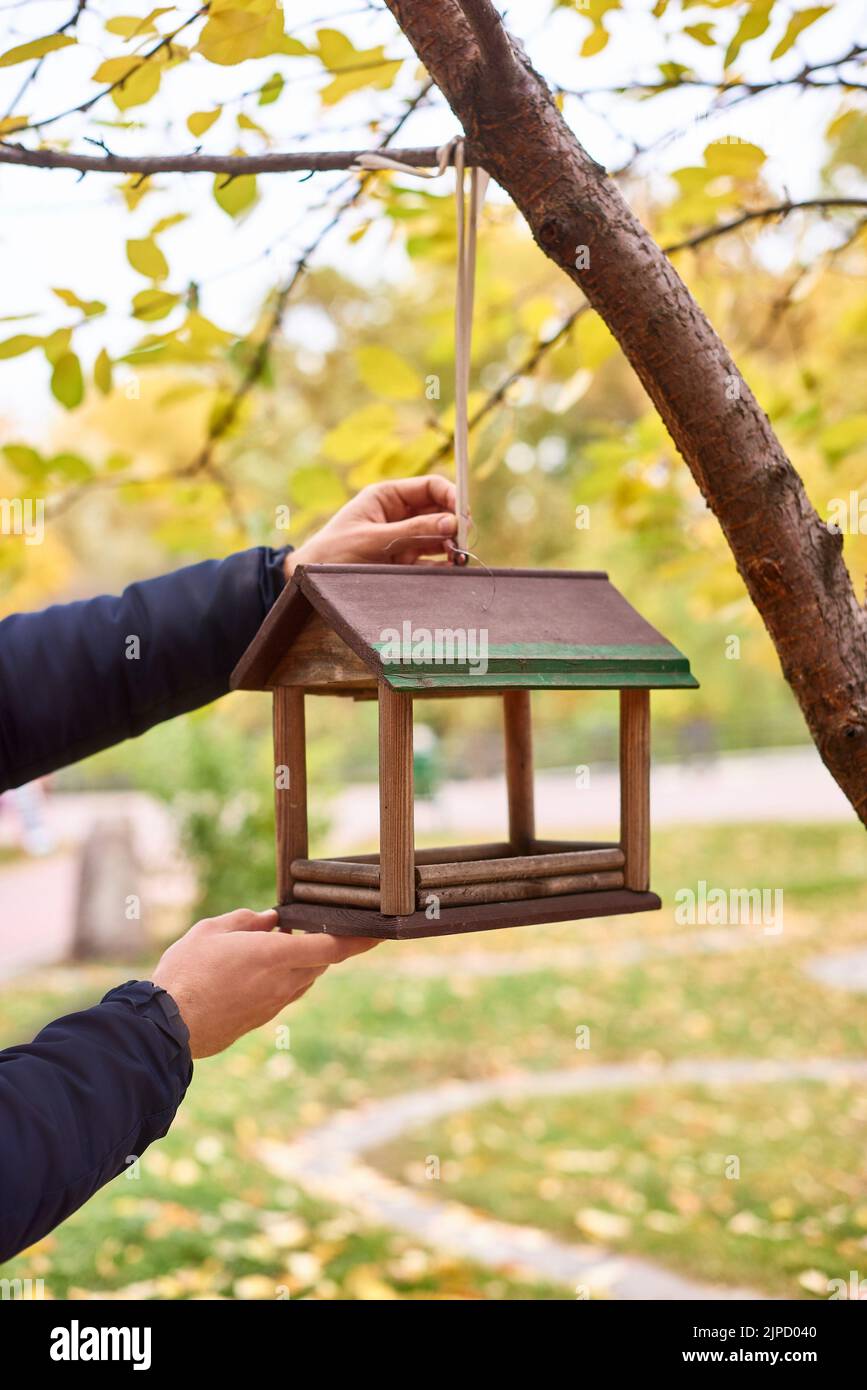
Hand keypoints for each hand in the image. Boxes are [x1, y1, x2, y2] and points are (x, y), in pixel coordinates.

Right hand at [151, 909, 379, 1058]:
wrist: (168, 1028)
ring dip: (304, 961)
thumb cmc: (186, 973)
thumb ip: (245, 921)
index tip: (378, 932)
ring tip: (283, 944)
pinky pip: (286, 992)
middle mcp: (282, 982)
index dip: (358, 939)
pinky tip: (263, 969)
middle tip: (320, 926)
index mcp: (274, 955)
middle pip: (321, 961)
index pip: (330, 946)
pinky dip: (286, 978)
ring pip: (305, 978)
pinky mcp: (263, 1018)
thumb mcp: (210, 931)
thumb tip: (269, 920)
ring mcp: (274, 1003)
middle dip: (325, 944)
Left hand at [285, 475, 461, 575]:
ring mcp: (404, 537)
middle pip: (439, 511)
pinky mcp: (404, 560)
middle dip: (454, 523)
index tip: (463, 513)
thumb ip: (413, 531)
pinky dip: (444, 562)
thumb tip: (451, 522)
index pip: (430, 487)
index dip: (451, 495)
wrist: (311, 581)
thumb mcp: (373, 539)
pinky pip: (432, 558)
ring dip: (452, 544)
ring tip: (459, 557)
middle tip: (464, 540)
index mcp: (387, 496)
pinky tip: (451, 567)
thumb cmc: (333, 553)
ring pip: (439, 535)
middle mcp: (399, 514)